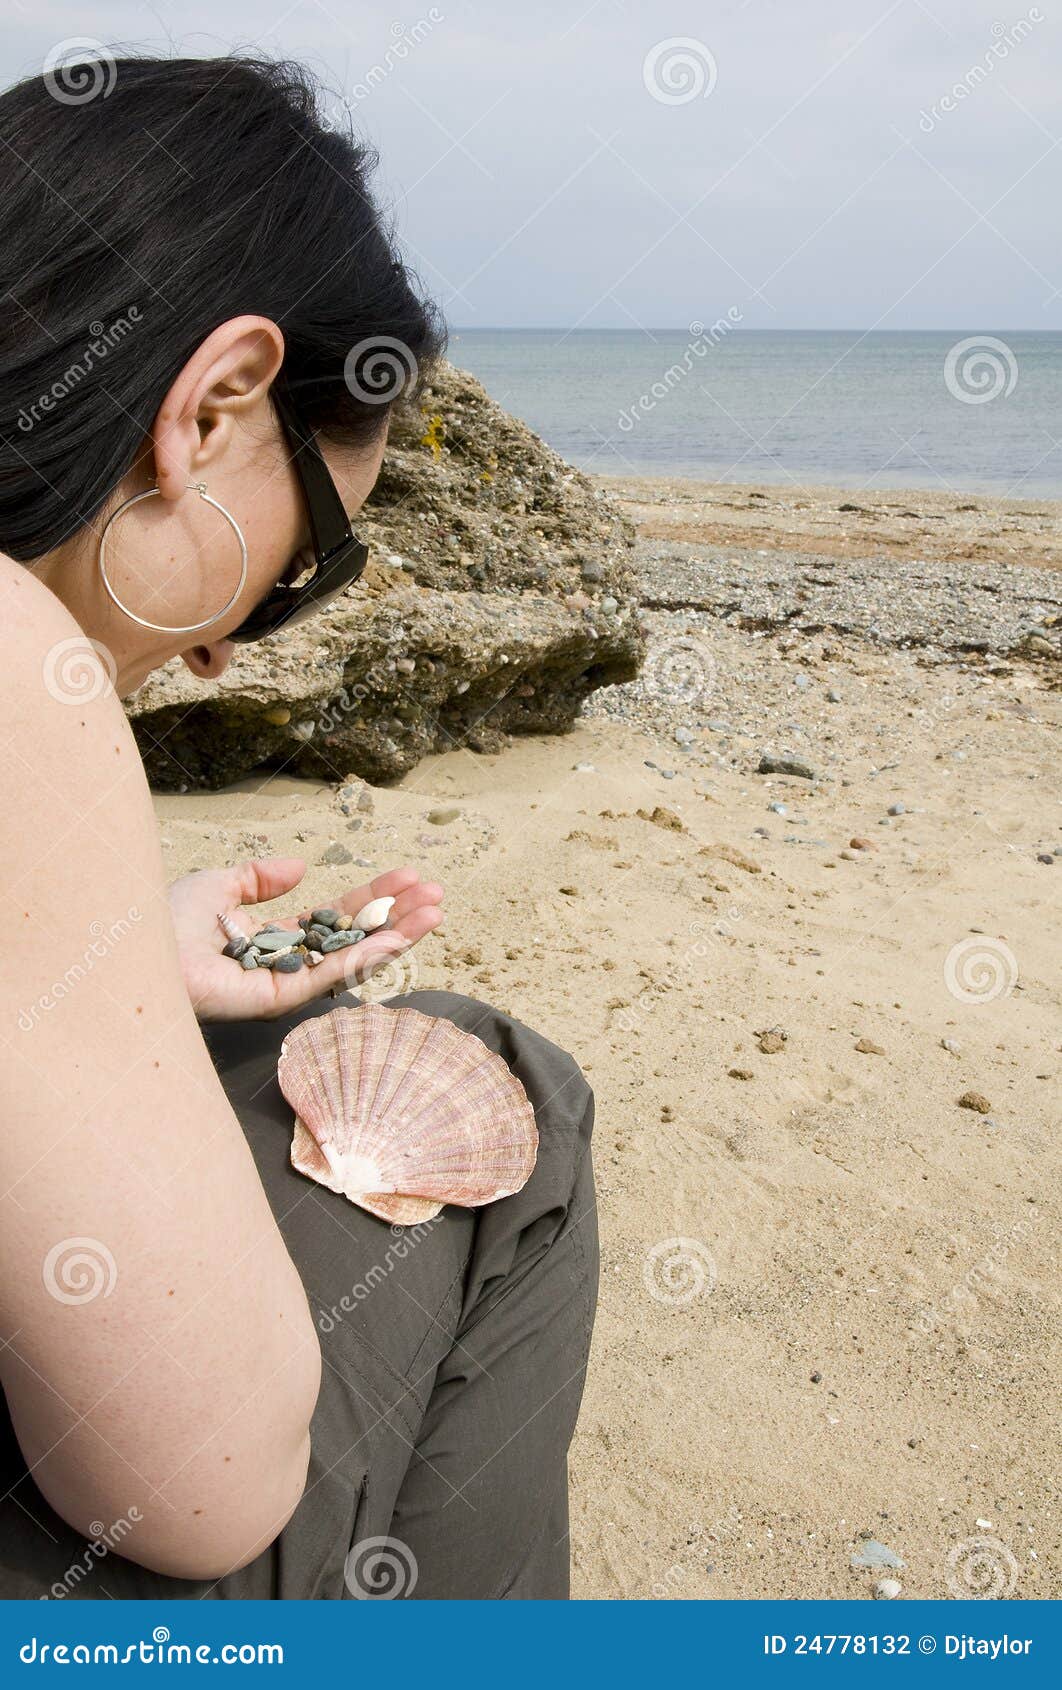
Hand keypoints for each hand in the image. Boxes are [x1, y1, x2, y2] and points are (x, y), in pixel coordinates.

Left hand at [167, 858, 443, 1021]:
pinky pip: (329, 977)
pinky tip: (397, 938)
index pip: (335, 917)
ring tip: (435, 913)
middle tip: (437, 895)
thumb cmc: (165, 919)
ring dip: (396, 937)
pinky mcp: (278, 1000)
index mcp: (272, 937)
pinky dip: (365, 957)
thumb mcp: (219, 884)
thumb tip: (300, 868)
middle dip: (396, 916)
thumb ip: (259, 877)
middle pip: (354, 938)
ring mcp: (286, 983)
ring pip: (352, 959)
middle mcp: (286, 962)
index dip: (372, 896)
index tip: (409, 875)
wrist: (137, 946)